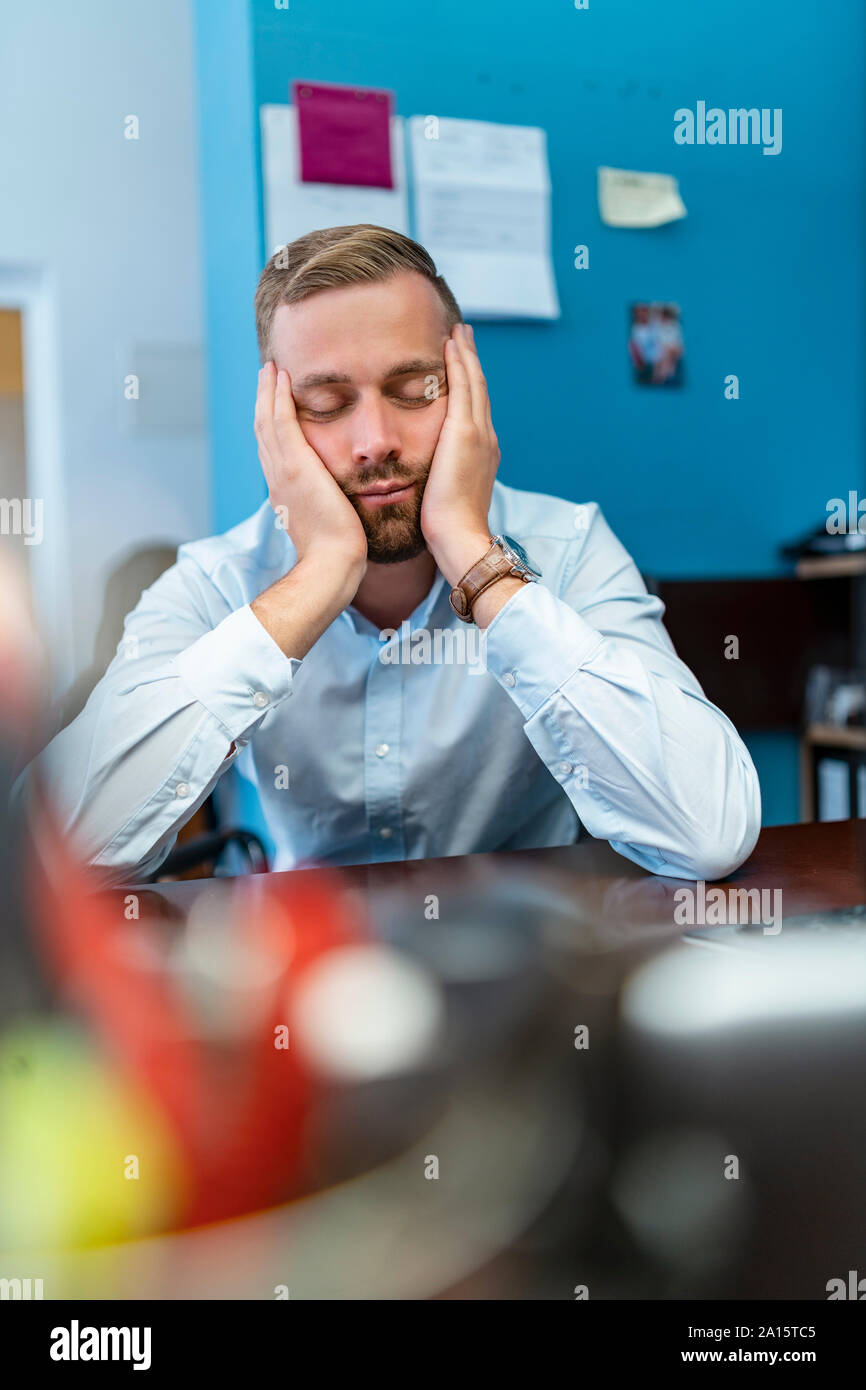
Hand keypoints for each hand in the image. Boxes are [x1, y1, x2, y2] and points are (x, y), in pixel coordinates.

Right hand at [254, 361, 367, 573]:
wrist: (332, 563)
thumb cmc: (338, 552)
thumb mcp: (329, 523)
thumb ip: (328, 506)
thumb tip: (338, 503)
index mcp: (284, 491)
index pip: (273, 449)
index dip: (271, 424)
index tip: (274, 405)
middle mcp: (277, 477)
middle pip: (263, 430)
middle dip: (263, 401)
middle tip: (266, 376)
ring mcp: (283, 470)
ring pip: (267, 420)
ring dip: (267, 391)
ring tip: (271, 368)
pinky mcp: (296, 465)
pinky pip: (281, 421)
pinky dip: (277, 397)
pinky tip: (281, 377)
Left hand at [420, 323, 500, 583]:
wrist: (458, 539)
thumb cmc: (445, 529)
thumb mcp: (443, 496)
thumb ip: (438, 479)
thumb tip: (423, 477)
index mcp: (481, 454)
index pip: (474, 410)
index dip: (468, 384)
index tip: (460, 364)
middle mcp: (486, 439)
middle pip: (479, 389)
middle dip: (471, 361)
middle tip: (463, 334)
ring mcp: (479, 434)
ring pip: (474, 383)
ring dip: (466, 354)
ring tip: (459, 331)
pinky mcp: (466, 433)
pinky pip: (464, 387)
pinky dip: (459, 363)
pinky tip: (450, 343)